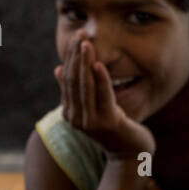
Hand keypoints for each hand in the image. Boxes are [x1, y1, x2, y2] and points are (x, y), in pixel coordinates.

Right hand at [54, 33, 155, 159]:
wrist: (129, 155)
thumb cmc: (113, 129)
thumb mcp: (92, 108)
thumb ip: (76, 92)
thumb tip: (58, 69)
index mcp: (70, 112)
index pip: (68, 79)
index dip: (72, 57)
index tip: (77, 38)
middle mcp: (76, 117)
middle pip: (74, 80)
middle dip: (77, 55)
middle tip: (80, 34)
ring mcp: (90, 121)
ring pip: (85, 86)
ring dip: (86, 62)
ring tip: (87, 43)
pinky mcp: (108, 122)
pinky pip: (103, 96)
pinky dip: (100, 79)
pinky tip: (98, 64)